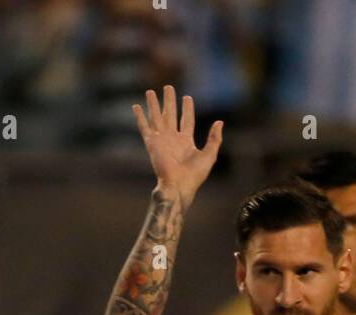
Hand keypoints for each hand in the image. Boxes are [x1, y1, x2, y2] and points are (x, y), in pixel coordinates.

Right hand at [132, 87, 222, 209]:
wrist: (179, 186)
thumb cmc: (195, 175)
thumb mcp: (209, 155)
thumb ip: (214, 139)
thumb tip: (219, 122)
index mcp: (186, 141)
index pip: (187, 120)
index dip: (187, 108)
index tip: (187, 97)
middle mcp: (173, 139)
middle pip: (170, 115)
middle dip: (169, 101)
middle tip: (168, 87)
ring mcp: (161, 140)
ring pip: (156, 117)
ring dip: (153, 104)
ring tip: (150, 91)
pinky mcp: (151, 144)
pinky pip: (144, 127)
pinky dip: (140, 117)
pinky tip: (136, 106)